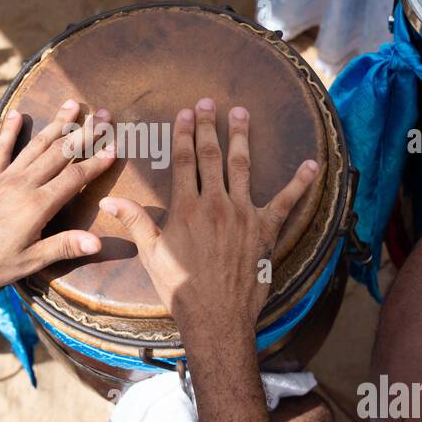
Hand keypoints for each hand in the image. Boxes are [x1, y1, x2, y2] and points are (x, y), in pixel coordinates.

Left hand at [0, 100, 117, 291]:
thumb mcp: (29, 262)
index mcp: (37, 205)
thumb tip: (98, 242)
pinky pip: (1, 149)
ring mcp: (4, 178)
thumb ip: (64, 247)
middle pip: (59, 152)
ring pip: (35, 145)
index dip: (96, 162)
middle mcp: (22, 184)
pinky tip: (18, 114)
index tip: (115, 146)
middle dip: (84, 133)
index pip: (75, 178)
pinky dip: (10, 130)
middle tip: (103, 114)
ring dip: (56, 124)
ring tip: (72, 104)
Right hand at [99, 99, 319, 341]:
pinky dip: (300, 182)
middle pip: (211, 156)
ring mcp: (244, 216)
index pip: (183, 161)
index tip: (186, 113)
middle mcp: (216, 205)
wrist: (217, 318)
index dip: (184, 134)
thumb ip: (136, 222)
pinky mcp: (266, 231)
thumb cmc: (181, 289)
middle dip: (209, 127)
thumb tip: (110, 200)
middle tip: (210, 103)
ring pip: (243, 168)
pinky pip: (286, 202)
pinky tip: (311, 164)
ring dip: (242, 139)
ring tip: (241, 115)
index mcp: (187, 209)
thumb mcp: (152, 255)